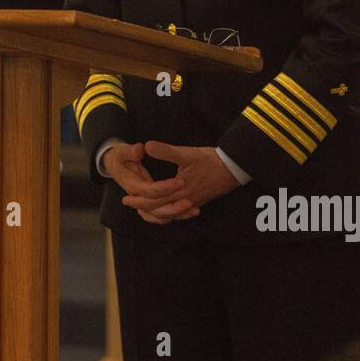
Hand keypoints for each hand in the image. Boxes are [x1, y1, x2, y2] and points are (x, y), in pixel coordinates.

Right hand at [102, 141, 199, 224]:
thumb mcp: (122, 150)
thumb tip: (139, 150)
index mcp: (132, 185)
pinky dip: (177, 215)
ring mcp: (144, 202)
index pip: (150, 191)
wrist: (113, 163)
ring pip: (161, 215)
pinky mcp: (151, 203)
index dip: (165, 187)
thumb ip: (131, 151)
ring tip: (195, 210)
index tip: (181, 181)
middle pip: (156, 208)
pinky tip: (192, 211)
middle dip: (174, 206)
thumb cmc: (119, 156)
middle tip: (191, 201)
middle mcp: (138, 198)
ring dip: (177, 214)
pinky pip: (164, 214)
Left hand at [120, 141, 238, 221]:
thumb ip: (166, 151)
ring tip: (143, 210)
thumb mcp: (187, 153)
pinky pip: (179, 214)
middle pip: (159, 209)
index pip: (153, 199)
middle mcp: (184, 200)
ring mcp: (191, 203)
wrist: (234, 169)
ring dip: (155, 213)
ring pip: (169, 214)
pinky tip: (166, 211)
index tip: (126, 196)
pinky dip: (169, 214)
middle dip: (142, 207)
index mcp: (178, 190)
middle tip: (128, 203)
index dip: (138, 198)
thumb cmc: (211, 161)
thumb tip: (147, 146)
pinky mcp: (197, 202)